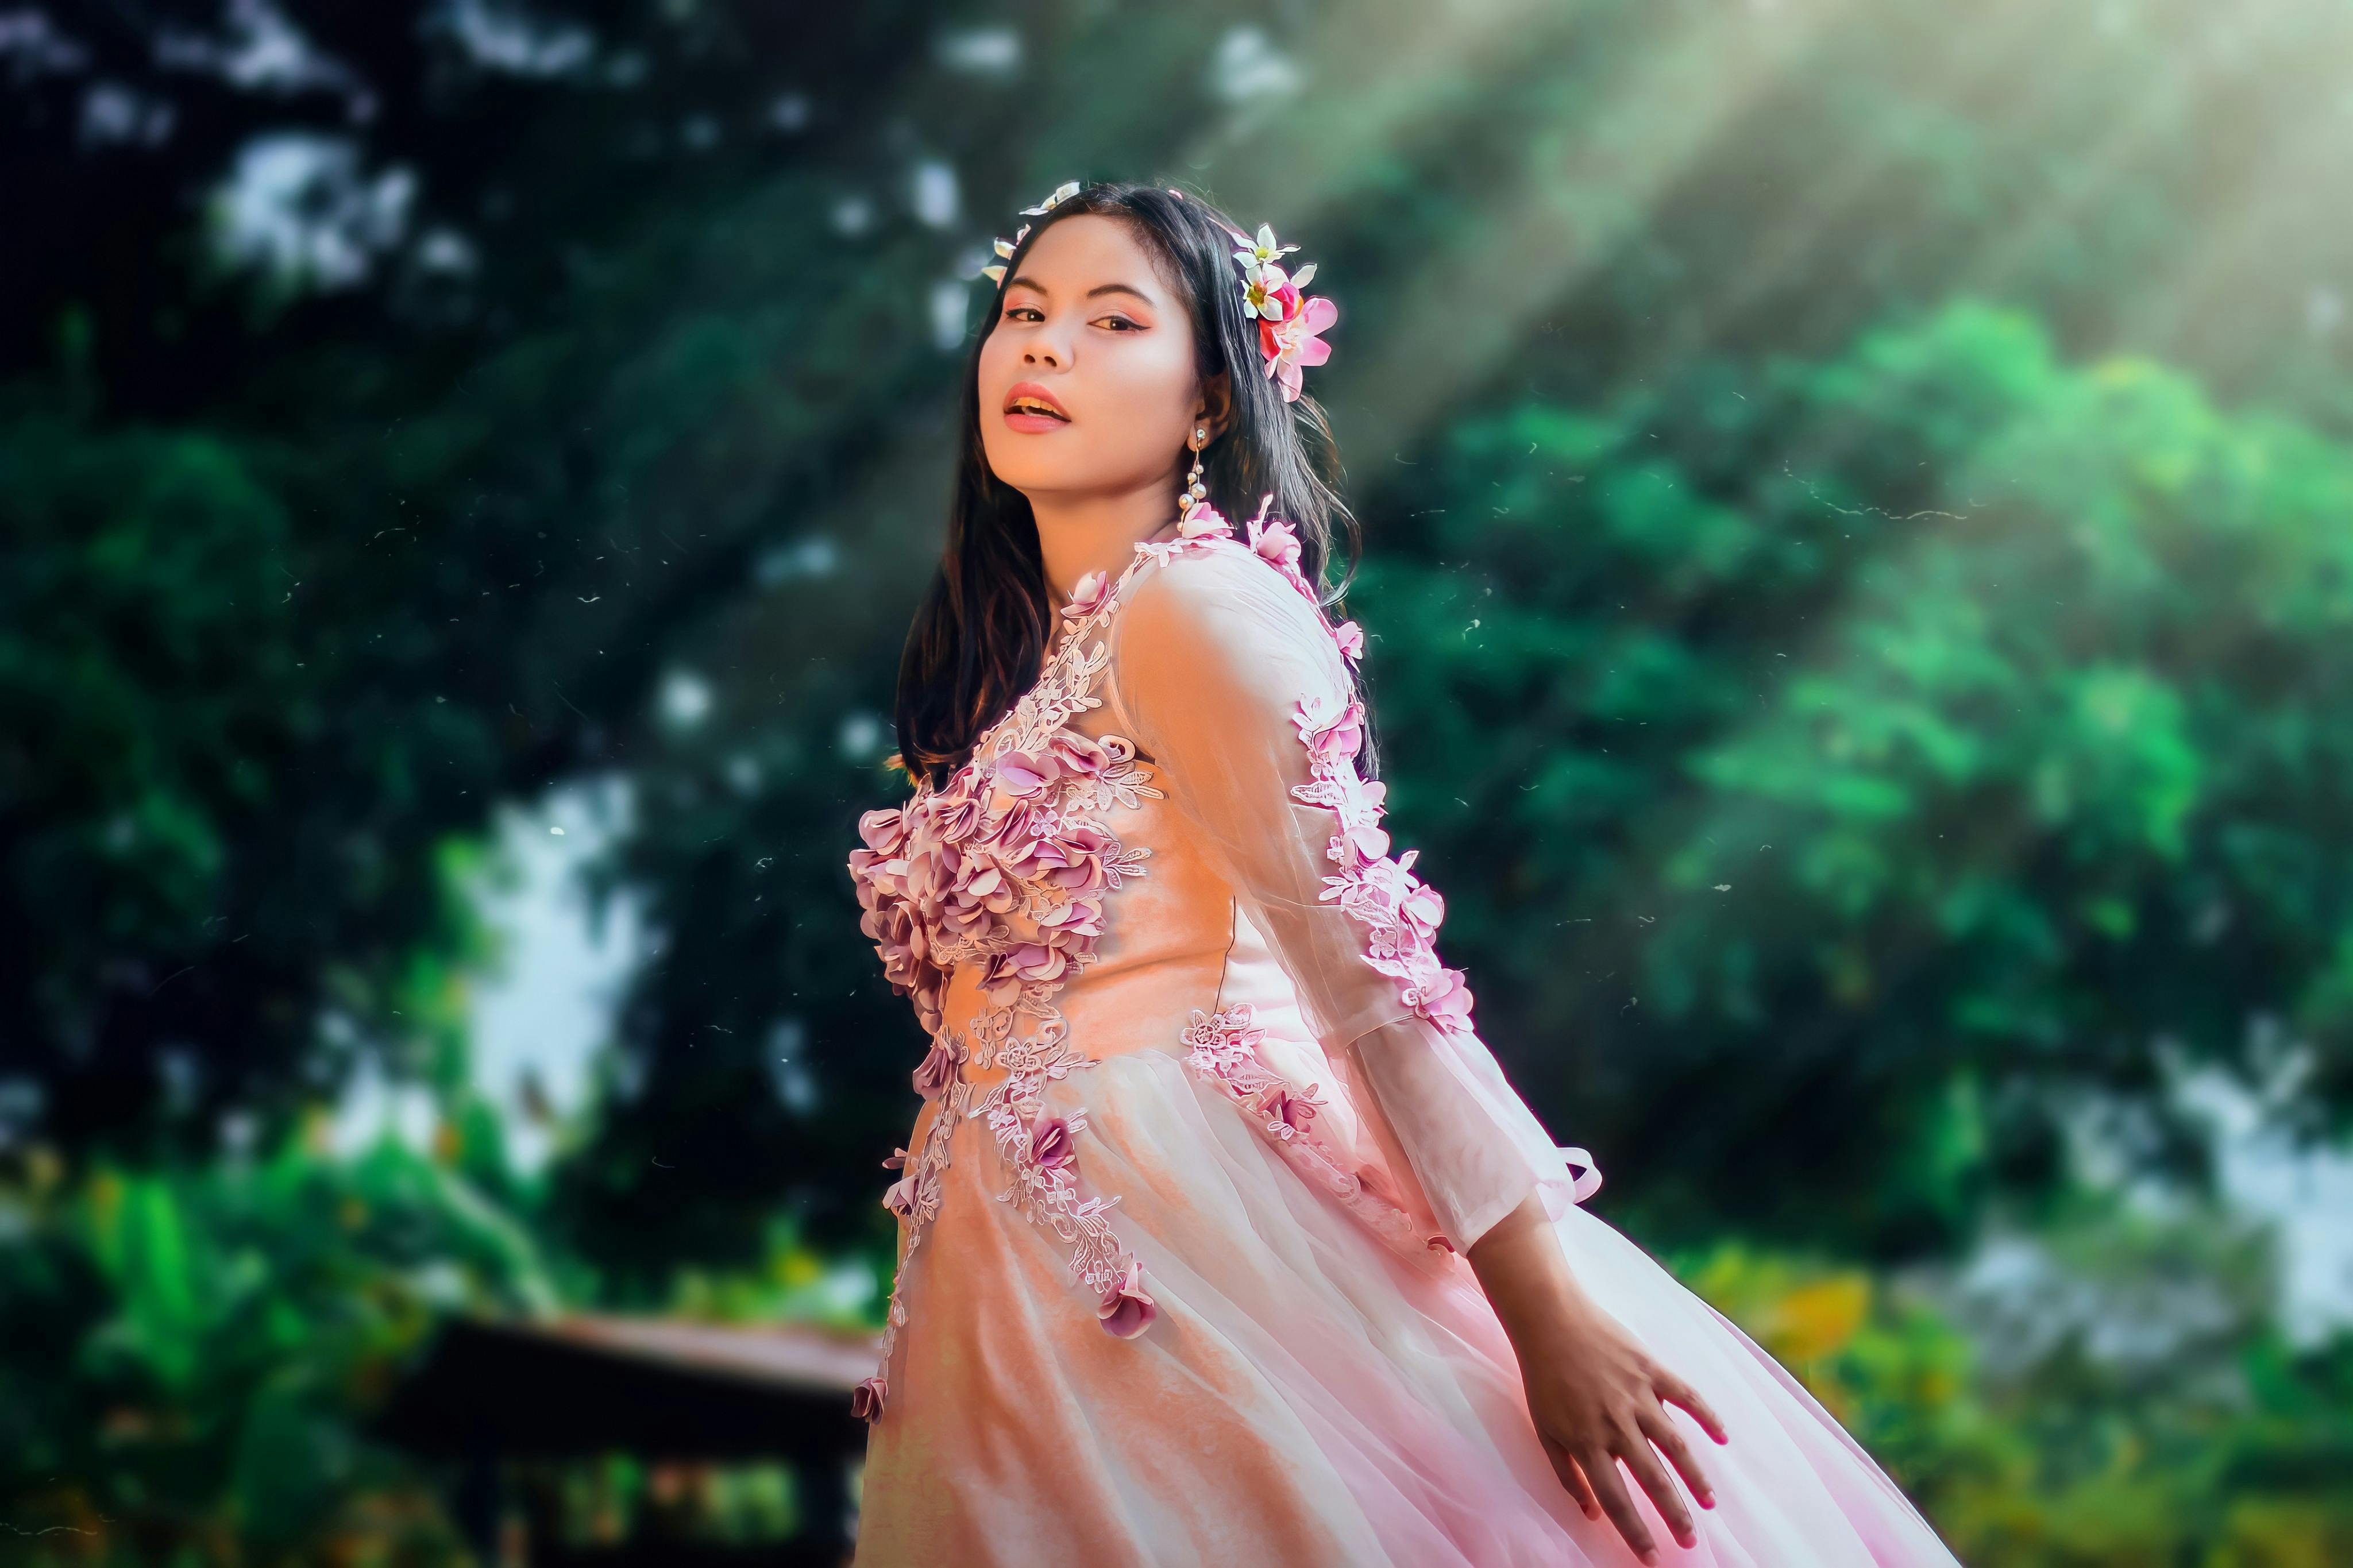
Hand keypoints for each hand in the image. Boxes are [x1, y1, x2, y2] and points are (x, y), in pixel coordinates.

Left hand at [1467, 1194, 1729, 1563]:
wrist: (1548, 1319)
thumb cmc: (1543, 1378)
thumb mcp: (1544, 1430)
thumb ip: (1566, 1474)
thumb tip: (1589, 1513)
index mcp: (1587, 1442)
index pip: (1616, 1499)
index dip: (1636, 1532)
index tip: (1653, 1557)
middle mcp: (1616, 1424)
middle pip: (1653, 1479)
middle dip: (1674, 1514)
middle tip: (1691, 1540)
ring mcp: (1637, 1396)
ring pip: (1676, 1445)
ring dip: (1696, 1476)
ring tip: (1709, 1502)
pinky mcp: (1651, 1369)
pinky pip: (1686, 1396)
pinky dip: (1707, 1415)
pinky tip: (1723, 1436)